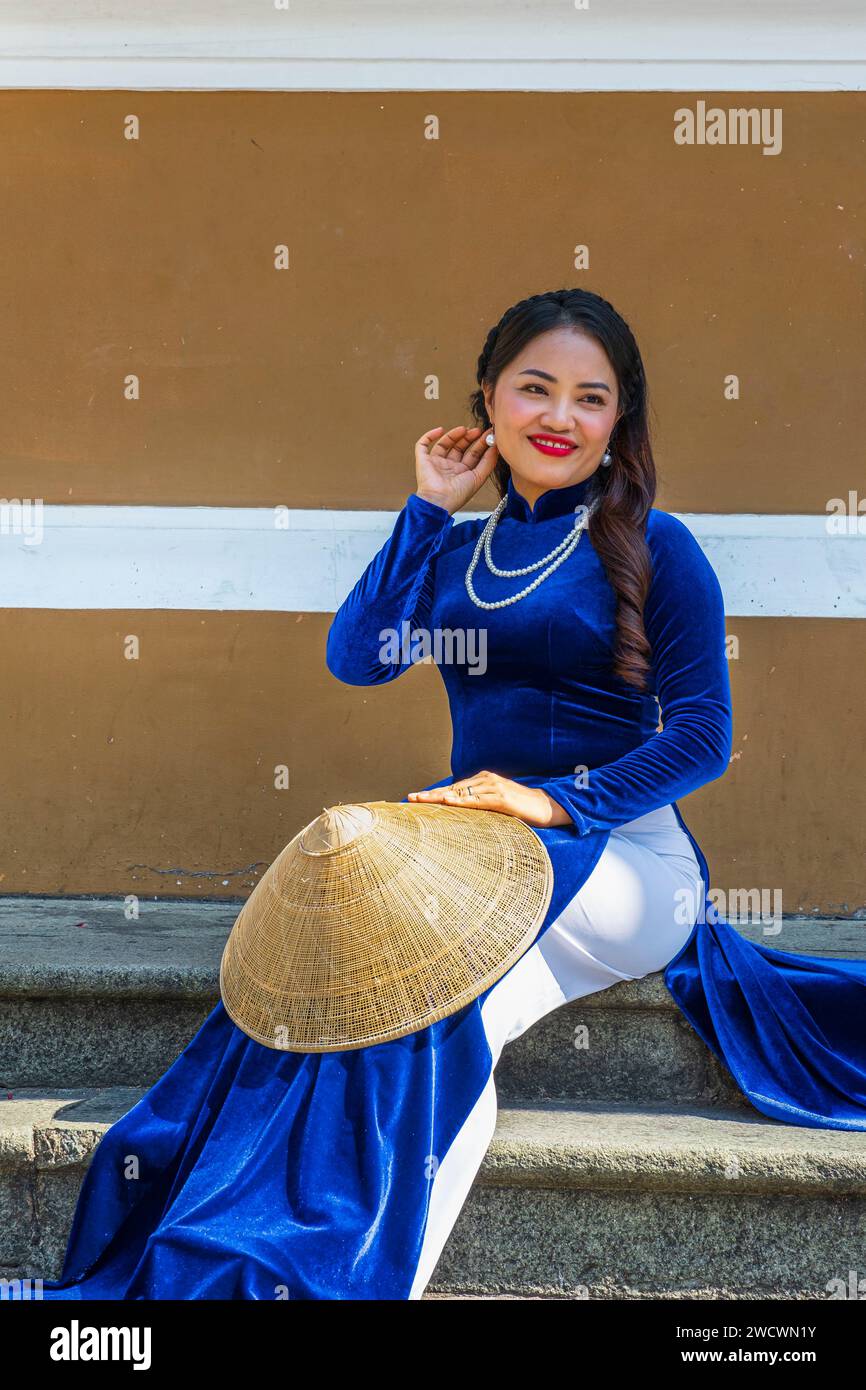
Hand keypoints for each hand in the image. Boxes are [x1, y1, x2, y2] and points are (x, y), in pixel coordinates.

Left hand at [407, 770, 571, 828]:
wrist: (547, 807)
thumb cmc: (522, 809)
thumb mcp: (497, 807)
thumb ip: (481, 807)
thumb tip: (462, 818)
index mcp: (483, 782)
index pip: (453, 788)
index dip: (433, 794)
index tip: (414, 799)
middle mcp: (485, 781)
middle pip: (451, 789)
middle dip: (429, 794)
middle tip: (409, 798)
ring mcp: (493, 787)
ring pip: (460, 793)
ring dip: (438, 797)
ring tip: (420, 800)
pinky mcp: (501, 798)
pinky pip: (477, 800)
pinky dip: (461, 801)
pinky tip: (447, 801)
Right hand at [414, 425, 498, 515]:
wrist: (438, 501)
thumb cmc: (457, 495)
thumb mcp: (478, 478)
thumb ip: (488, 463)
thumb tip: (496, 447)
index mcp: (462, 473)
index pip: (473, 455)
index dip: (481, 444)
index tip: (489, 435)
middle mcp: (449, 468)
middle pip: (460, 448)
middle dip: (469, 438)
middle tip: (478, 430)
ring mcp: (435, 463)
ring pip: (444, 444)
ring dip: (454, 435)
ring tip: (464, 429)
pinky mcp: (422, 460)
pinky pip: (423, 445)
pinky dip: (430, 435)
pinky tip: (440, 430)